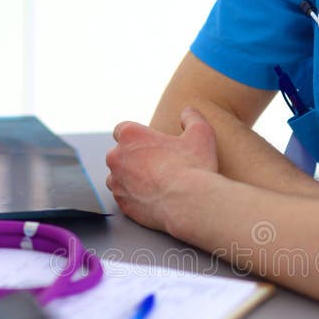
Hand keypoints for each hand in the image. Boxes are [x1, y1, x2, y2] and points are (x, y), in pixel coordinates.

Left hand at [106, 107, 218, 230]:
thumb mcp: (201, 133)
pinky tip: (152, 198)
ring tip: (153, 183)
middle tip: (156, 164)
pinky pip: (124, 198)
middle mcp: (117, 157)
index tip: (149, 143)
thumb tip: (188, 113)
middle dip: (132, 158)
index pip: (122, 129)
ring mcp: (117, 183)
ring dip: (130, 178)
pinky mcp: (122, 204)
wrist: (189, 204)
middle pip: (118, 154)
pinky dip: (134, 197)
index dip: (136, 136)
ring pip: (117, 177)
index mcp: (131, 135)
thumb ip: (192, 118)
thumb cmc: (194, 167)